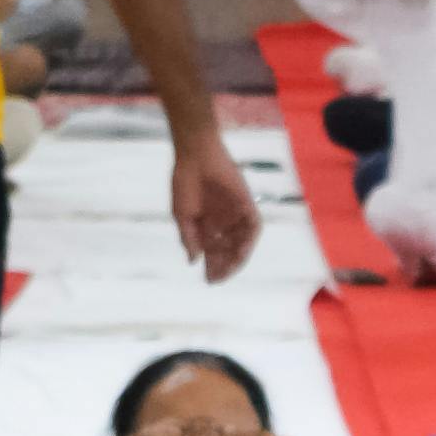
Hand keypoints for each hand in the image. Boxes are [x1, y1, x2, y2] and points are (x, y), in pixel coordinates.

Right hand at [174, 132, 259, 284]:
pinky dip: (249, 241)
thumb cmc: (185, 181)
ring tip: (230, 269)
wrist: (196, 155)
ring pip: (242, 242)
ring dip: (237, 257)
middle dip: (224, 266)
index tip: (209, 280)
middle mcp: (224, 223)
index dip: (213, 267)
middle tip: (219, 278)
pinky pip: (253, 228)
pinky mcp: (247, 205)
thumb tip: (193, 261)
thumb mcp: (182, 215)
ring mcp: (237, 215)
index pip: (213, 252)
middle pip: (228, 251)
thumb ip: (189, 238)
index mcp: (207, 225)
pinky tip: (241, 252)